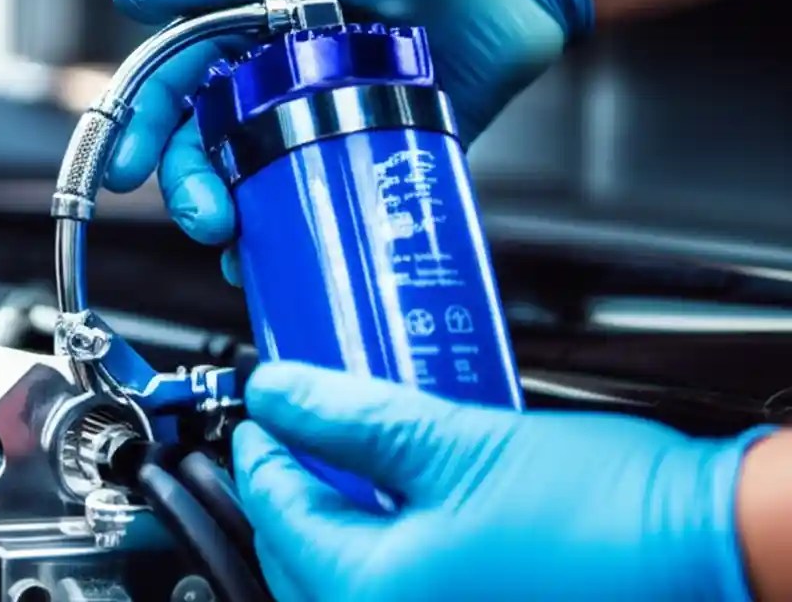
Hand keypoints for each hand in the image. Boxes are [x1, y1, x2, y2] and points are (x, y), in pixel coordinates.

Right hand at [106, 0, 593, 277]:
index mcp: (256, 27)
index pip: (181, 85)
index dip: (148, 129)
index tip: (129, 171)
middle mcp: (290, 78)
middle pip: (218, 149)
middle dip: (197, 189)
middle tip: (204, 218)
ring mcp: (339, 117)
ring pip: (273, 182)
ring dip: (248, 225)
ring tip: (242, 251)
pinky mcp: (394, 144)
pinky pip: (348, 195)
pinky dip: (320, 230)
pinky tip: (297, 254)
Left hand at [233, 362, 772, 600]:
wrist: (715, 554)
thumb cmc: (607, 518)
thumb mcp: (458, 445)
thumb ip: (351, 418)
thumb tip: (280, 394)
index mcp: (371, 596)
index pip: (277, 514)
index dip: (261, 450)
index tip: (261, 410)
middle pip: (301, 557)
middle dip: (290, 490)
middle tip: (295, 431)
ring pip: (347, 581)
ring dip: (335, 521)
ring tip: (345, 459)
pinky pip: (400, 591)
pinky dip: (382, 549)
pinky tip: (402, 504)